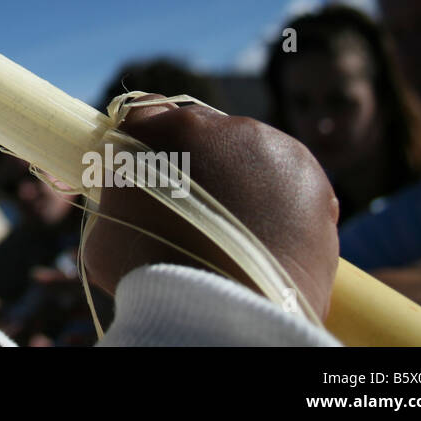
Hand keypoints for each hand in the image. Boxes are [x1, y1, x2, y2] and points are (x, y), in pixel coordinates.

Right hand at [81, 96, 339, 319]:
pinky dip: (283, 206)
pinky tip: (271, 239)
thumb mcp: (109, 229)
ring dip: (245, 181)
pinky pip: (293, 183)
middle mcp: (216, 125)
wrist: (221, 308)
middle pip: (206, 132)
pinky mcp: (311, 178)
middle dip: (201, 164)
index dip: (149, 140)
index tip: (149, 166)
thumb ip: (123, 199)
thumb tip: (133, 205)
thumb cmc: (150, 273)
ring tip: (240, 233)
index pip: (148, 112)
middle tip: (197, 212)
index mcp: (157, 130)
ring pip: (252, 154)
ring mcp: (269, 146)